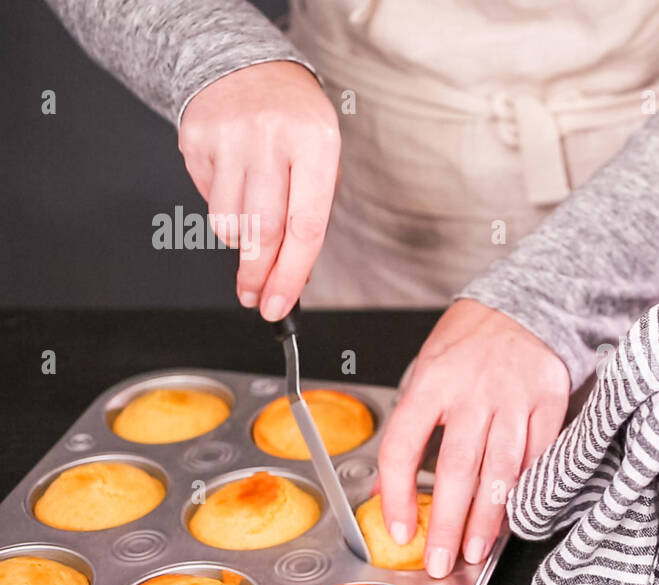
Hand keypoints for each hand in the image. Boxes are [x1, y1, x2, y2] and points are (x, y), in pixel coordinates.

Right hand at [177, 61, 339, 320]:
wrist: (245, 65)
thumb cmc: (293, 118)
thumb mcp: (321, 155)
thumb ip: (312, 212)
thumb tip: (296, 273)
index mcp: (315, 142)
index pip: (305, 227)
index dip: (291, 275)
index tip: (278, 304)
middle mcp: (272, 138)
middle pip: (263, 230)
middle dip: (258, 276)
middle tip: (256, 298)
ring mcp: (230, 137)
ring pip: (230, 222)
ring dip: (241, 244)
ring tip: (253, 229)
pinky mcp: (196, 140)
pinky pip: (209, 200)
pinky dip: (224, 212)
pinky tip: (236, 191)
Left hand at [377, 299, 570, 577]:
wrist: (522, 306)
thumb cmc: (467, 343)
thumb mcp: (424, 372)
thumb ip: (411, 429)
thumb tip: (389, 491)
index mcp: (431, 382)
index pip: (404, 446)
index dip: (397, 493)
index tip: (399, 528)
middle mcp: (473, 391)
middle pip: (456, 469)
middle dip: (449, 524)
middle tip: (441, 560)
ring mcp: (514, 397)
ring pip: (500, 471)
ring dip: (488, 519)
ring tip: (478, 551)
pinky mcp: (549, 402)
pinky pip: (537, 456)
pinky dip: (525, 489)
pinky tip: (514, 515)